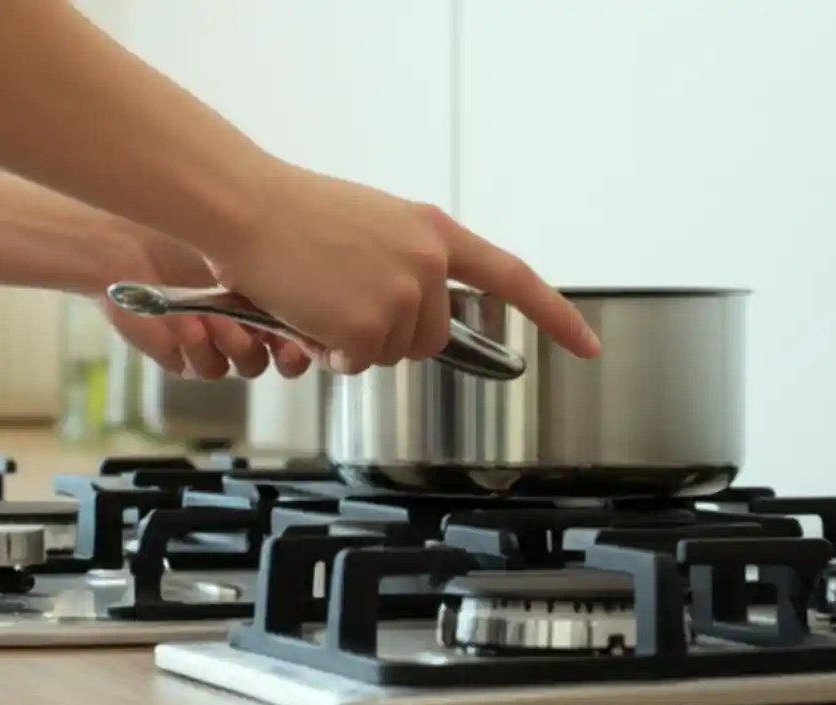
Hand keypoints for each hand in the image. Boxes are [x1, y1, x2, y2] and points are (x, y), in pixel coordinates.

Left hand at [98, 218, 311, 378]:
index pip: (300, 326)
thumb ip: (286, 274)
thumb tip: (326, 299)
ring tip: (217, 318)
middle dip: (283, 352)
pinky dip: (200, 350)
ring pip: (246, 366)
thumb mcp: (246, 249)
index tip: (310, 336)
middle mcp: (240, 314)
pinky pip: (207, 370)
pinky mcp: (180, 354)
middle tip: (281, 344)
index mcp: (262, 286)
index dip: (309, 337)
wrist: (121, 242)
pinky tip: (186, 324)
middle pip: (279, 356)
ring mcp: (211, 337)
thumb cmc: (184, 229)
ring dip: (238, 345)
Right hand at [205, 164, 600, 373]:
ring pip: (394, 354)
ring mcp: (404, 294)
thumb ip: (408, 262)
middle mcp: (429, 262)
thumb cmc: (294, 215)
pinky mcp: (372, 325)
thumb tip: (414, 312)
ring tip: (321, 300)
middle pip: (431, 336)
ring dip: (357, 343)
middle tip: (343, 304)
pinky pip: (360, 363)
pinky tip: (310, 315)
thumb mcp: (373, 226)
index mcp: (434, 231)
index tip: (588, 346)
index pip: (512, 277)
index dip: (555, 316)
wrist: (247, 209)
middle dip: (392, 336)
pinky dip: (332, 351)